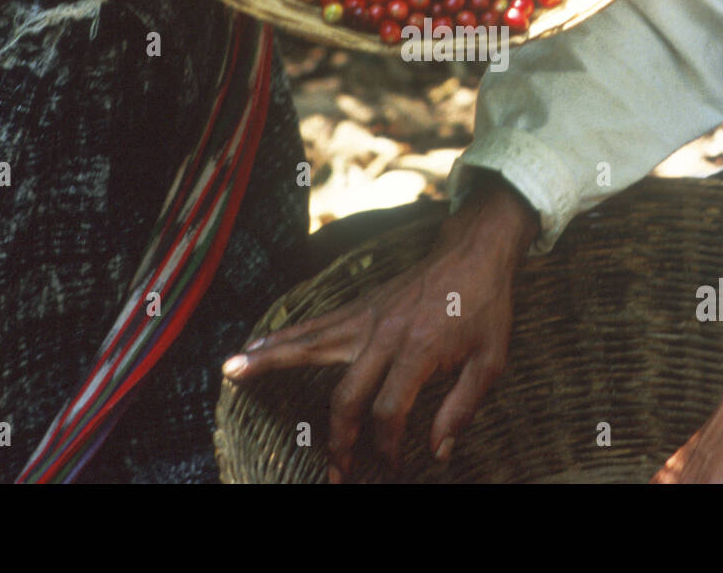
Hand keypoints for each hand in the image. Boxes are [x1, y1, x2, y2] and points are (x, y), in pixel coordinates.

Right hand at [224, 179, 539, 481]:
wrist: (475, 251)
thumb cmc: (486, 307)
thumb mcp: (490, 360)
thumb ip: (463, 407)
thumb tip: (439, 451)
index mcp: (418, 350)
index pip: (389, 410)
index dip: (388, 445)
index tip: (394, 466)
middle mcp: (384, 334)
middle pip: (346, 393)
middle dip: (337, 438)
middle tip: (334, 471)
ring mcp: (366, 317)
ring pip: (311, 345)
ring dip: (271, 361)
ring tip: (232, 373)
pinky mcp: (359, 306)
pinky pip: (314, 324)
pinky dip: (282, 336)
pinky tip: (254, 346)